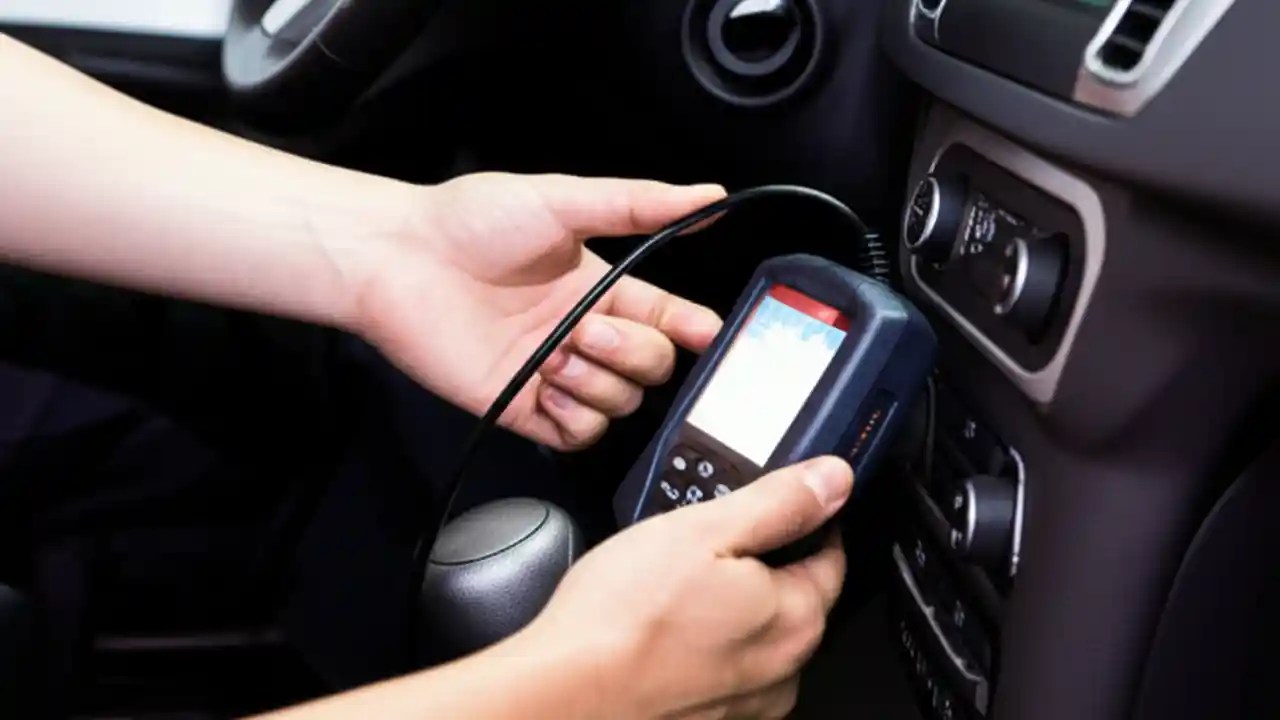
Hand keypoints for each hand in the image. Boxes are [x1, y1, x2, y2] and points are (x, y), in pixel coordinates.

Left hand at [352, 172, 725, 449]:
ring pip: (620, 404)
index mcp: (601, 288)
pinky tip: (546, 386)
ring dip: (598, 382)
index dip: (691, 329)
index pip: (668, 319)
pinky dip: (575, 417)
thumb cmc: (470, 222)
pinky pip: (579, 435)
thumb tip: (707, 195)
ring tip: (553, 353)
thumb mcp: (562, 201)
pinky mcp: (522, 406)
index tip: (703, 331)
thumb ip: (637, 203)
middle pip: (652, 368)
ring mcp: (555, 373)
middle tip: (589, 328)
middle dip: (634, 353)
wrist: (398, 261)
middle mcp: (584, 333)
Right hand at [518, 456, 852, 718]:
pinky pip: (719, 668)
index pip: (831, 555)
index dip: (806, 518)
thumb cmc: (623, 619)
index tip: (780, 500)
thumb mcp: (704, 529)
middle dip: (761, 563)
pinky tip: (664, 626)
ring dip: (731, 608)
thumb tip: (834, 480)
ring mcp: (744, 703)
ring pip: (754, 635)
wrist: (562, 694)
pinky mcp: (707, 718)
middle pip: (794, 598)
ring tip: (675, 583)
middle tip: (708, 537)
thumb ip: (779, 503)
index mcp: (797, 619)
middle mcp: (782, 671)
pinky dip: (702, 644)